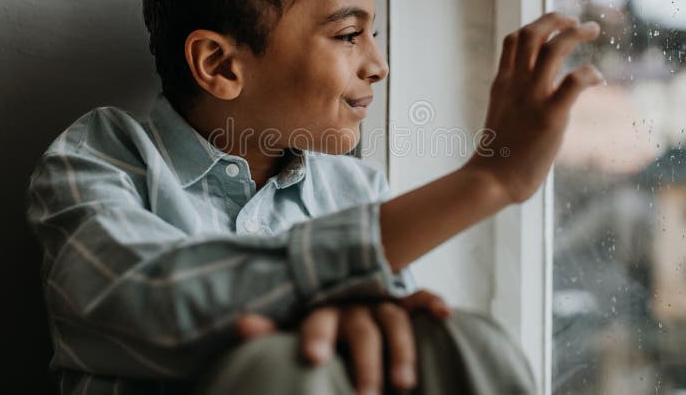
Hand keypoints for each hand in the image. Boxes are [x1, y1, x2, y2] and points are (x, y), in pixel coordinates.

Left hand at [235, 289, 450, 393]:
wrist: (338, 309)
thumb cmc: (315, 332)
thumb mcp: (291, 331)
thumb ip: (271, 331)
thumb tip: (241, 324)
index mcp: (322, 312)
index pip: (319, 320)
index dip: (317, 336)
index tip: (313, 358)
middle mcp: (352, 306)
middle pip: (361, 330)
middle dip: (365, 363)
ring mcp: (379, 306)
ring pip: (394, 320)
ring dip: (402, 349)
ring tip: (404, 385)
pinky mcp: (403, 307)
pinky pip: (419, 300)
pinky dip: (431, 303)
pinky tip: (444, 315)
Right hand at [465, 11, 602, 203]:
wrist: (491, 180)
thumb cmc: (497, 156)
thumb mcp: (500, 116)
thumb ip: (513, 100)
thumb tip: (527, 102)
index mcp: (503, 83)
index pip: (514, 40)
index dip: (535, 26)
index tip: (553, 28)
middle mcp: (517, 83)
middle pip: (532, 33)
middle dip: (555, 19)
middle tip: (574, 21)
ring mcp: (533, 97)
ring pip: (554, 47)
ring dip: (576, 33)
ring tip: (592, 30)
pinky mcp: (551, 115)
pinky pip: (575, 81)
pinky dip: (589, 72)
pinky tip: (598, 78)